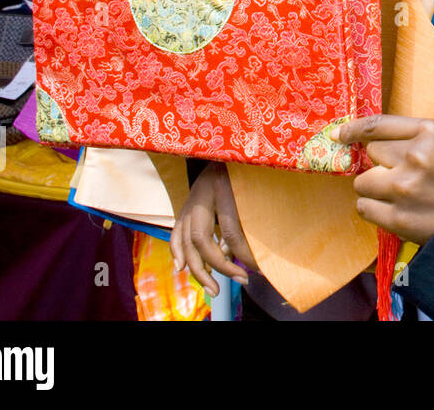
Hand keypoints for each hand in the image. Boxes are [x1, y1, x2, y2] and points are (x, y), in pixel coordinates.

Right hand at [169, 161, 258, 295]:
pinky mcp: (183, 206)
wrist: (225, 144)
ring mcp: (188, 201)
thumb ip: (251, 213)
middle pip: (202, 239)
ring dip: (198, 269)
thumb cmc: (247, 164)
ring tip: (214, 288)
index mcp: (223, 185)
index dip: (243, 253)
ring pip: (185, 241)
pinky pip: (176, 233)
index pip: (231, 229)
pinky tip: (183, 268)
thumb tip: (250, 252)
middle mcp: (200, 194)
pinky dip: (177, 252)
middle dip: (219, 266)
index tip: (257, 268)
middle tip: (240, 281)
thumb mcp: (252, 183)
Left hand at [338, 115, 433, 245]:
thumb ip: (413, 135)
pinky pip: (364, 207)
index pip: (379, 126)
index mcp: (430, 132)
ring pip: (362, 182)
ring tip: (396, 194)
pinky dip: (373, 208)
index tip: (339, 134)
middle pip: (371, 154)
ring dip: (373, 187)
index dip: (354, 129)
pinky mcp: (399, 218)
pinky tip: (391, 208)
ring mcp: (405, 189)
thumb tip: (369, 139)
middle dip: (381, 163)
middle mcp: (415, 157)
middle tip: (401, 174)